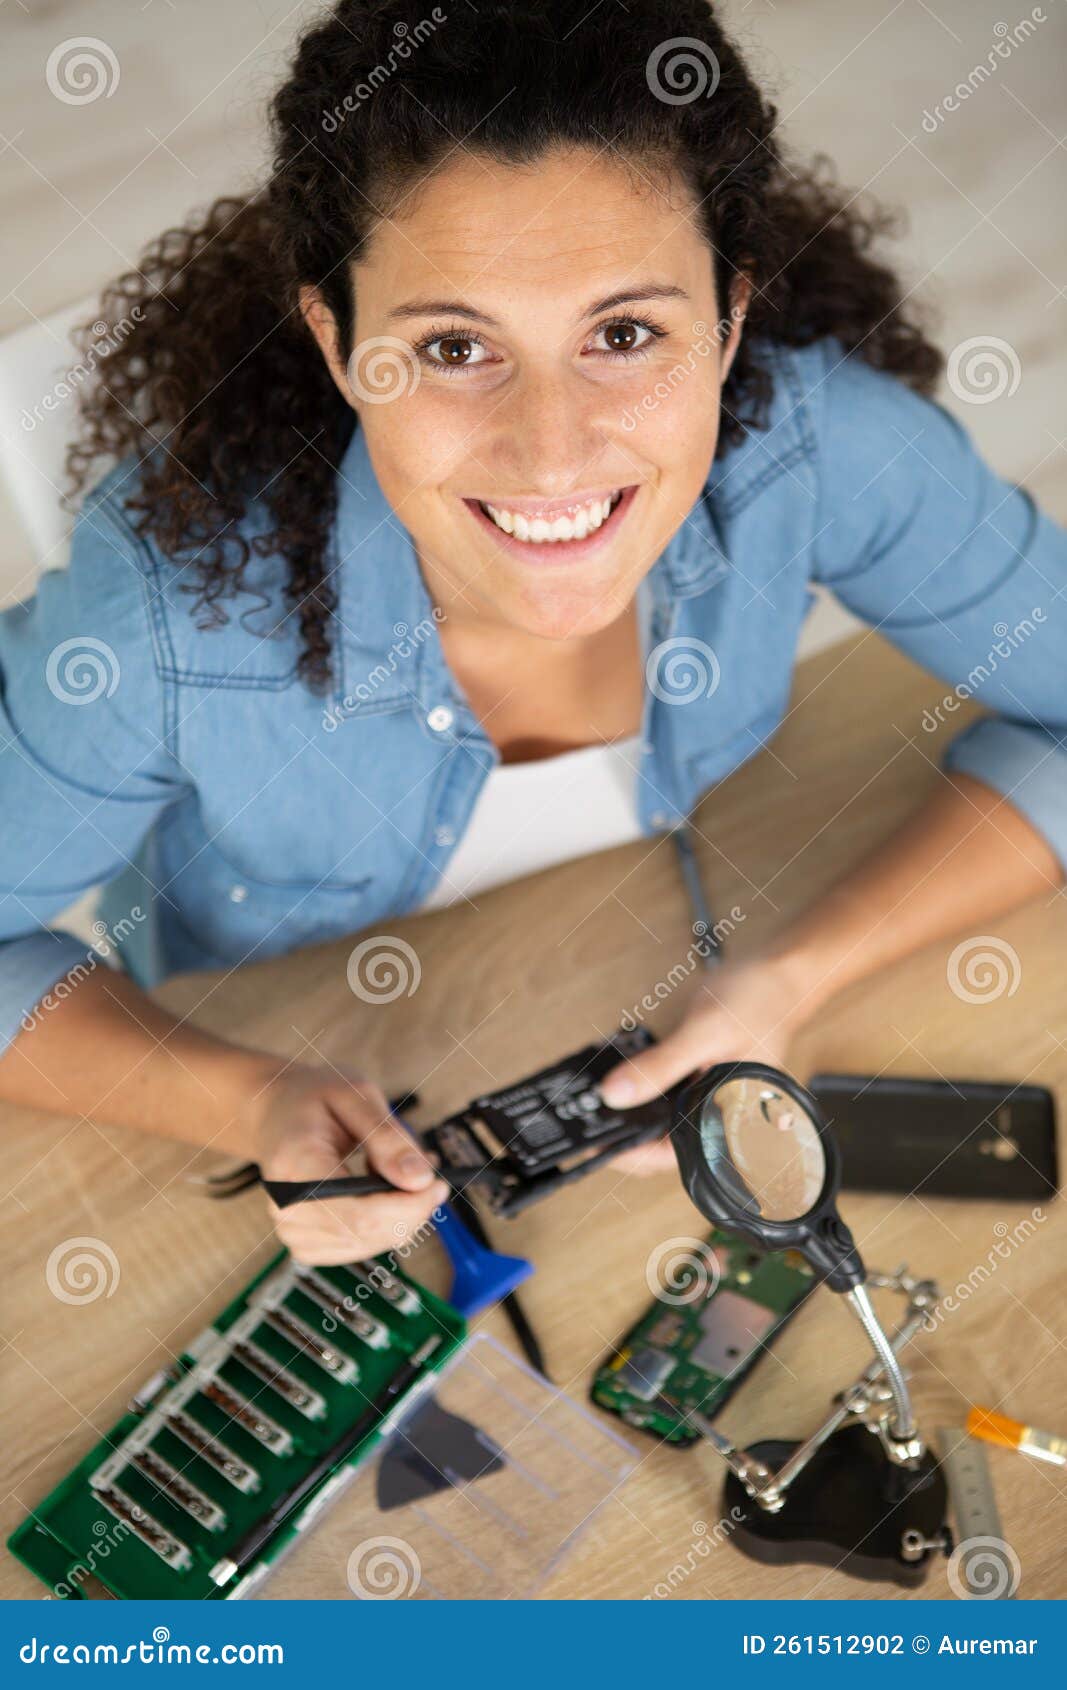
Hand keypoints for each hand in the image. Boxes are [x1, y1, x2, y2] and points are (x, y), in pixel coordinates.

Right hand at [252, 1063, 449, 1264]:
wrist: (277, 1112)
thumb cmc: (314, 1099)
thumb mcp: (356, 1096)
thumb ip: (389, 1138)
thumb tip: (420, 1181)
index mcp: (295, 1164)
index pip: (357, 1213)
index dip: (407, 1207)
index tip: (438, 1184)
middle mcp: (286, 1205)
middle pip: (365, 1234)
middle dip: (410, 1210)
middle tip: (429, 1174)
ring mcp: (291, 1228)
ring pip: (367, 1245)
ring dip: (396, 1217)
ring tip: (393, 1173)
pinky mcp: (303, 1241)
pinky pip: (357, 1248)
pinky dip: (379, 1227)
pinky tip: (376, 1196)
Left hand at [598, 952, 811, 1173]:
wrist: (782, 972)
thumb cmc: (760, 1002)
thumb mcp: (704, 1034)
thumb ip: (660, 1067)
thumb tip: (615, 1094)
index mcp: (726, 1121)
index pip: (669, 1156)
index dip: (628, 1155)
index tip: (592, 1146)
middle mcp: (716, 1116)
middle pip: (661, 1142)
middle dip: (624, 1134)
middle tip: (585, 1121)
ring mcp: (708, 1098)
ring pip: (661, 1119)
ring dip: (631, 1112)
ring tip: (596, 1104)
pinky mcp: (701, 1078)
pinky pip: (666, 1094)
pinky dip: (643, 1087)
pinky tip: (623, 1076)